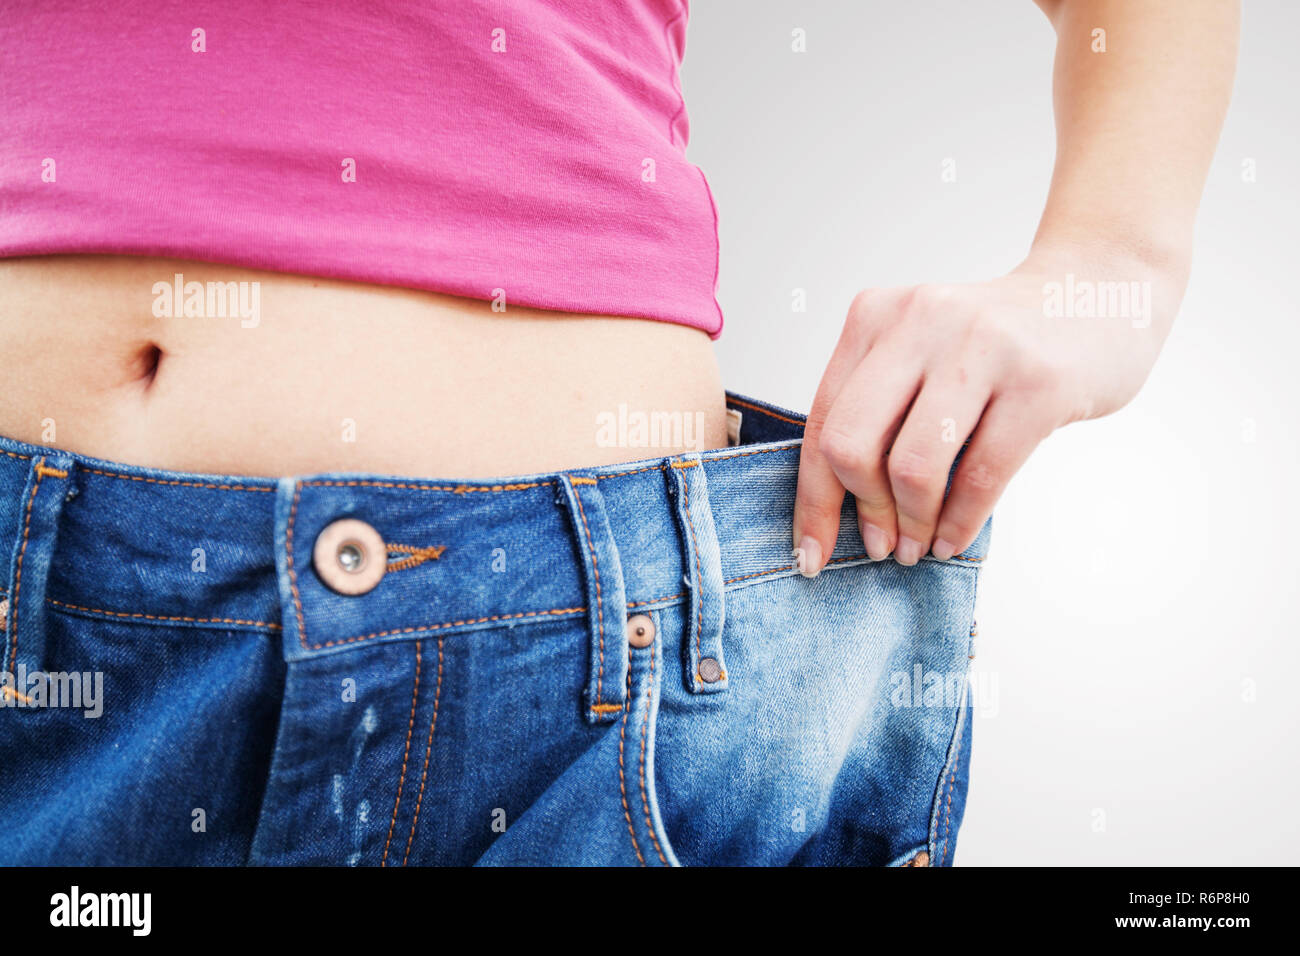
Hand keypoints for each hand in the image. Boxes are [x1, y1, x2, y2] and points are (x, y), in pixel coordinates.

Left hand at [792, 246, 1182, 573]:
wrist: (1099, 293)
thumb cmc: (996, 343)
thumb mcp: (921, 352)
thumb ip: (878, 410)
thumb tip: (839, 510)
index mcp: (875, 316)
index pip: (822, 421)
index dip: (813, 499)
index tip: (811, 554)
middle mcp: (920, 323)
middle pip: (852, 444)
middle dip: (864, 511)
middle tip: (883, 545)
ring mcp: (981, 348)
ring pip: (914, 466)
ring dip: (913, 525)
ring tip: (919, 547)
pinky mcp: (1038, 383)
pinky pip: (981, 475)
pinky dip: (960, 522)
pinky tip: (954, 539)